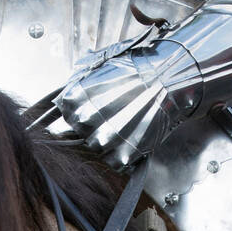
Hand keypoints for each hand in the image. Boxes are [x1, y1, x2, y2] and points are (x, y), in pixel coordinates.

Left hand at [56, 49, 171, 170]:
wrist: (167, 79)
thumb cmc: (136, 71)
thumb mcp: (100, 68)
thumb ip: (79, 84)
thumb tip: (64, 98)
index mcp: (76, 98)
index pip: (66, 113)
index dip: (80, 110)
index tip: (92, 107)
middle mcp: (86, 120)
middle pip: (80, 132)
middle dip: (93, 125)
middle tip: (113, 114)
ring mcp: (104, 138)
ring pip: (95, 147)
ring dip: (107, 139)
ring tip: (124, 124)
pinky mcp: (123, 155)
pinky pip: (112, 161)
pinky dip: (120, 153)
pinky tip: (130, 137)